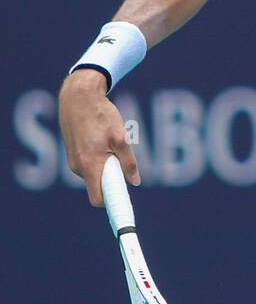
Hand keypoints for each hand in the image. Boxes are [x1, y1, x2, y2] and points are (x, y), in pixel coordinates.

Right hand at [59, 70, 140, 206]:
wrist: (78, 96)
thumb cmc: (100, 115)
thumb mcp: (120, 137)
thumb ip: (128, 162)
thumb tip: (135, 182)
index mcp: (90, 165)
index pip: (98, 198)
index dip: (111, 203)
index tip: (122, 206)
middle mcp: (78, 167)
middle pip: (98, 185)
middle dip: (112, 177)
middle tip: (120, 157)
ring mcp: (73, 160)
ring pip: (95, 172)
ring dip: (106, 164)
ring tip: (110, 141)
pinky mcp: (72, 153)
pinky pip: (89, 164)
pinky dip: (99, 157)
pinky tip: (101, 137)